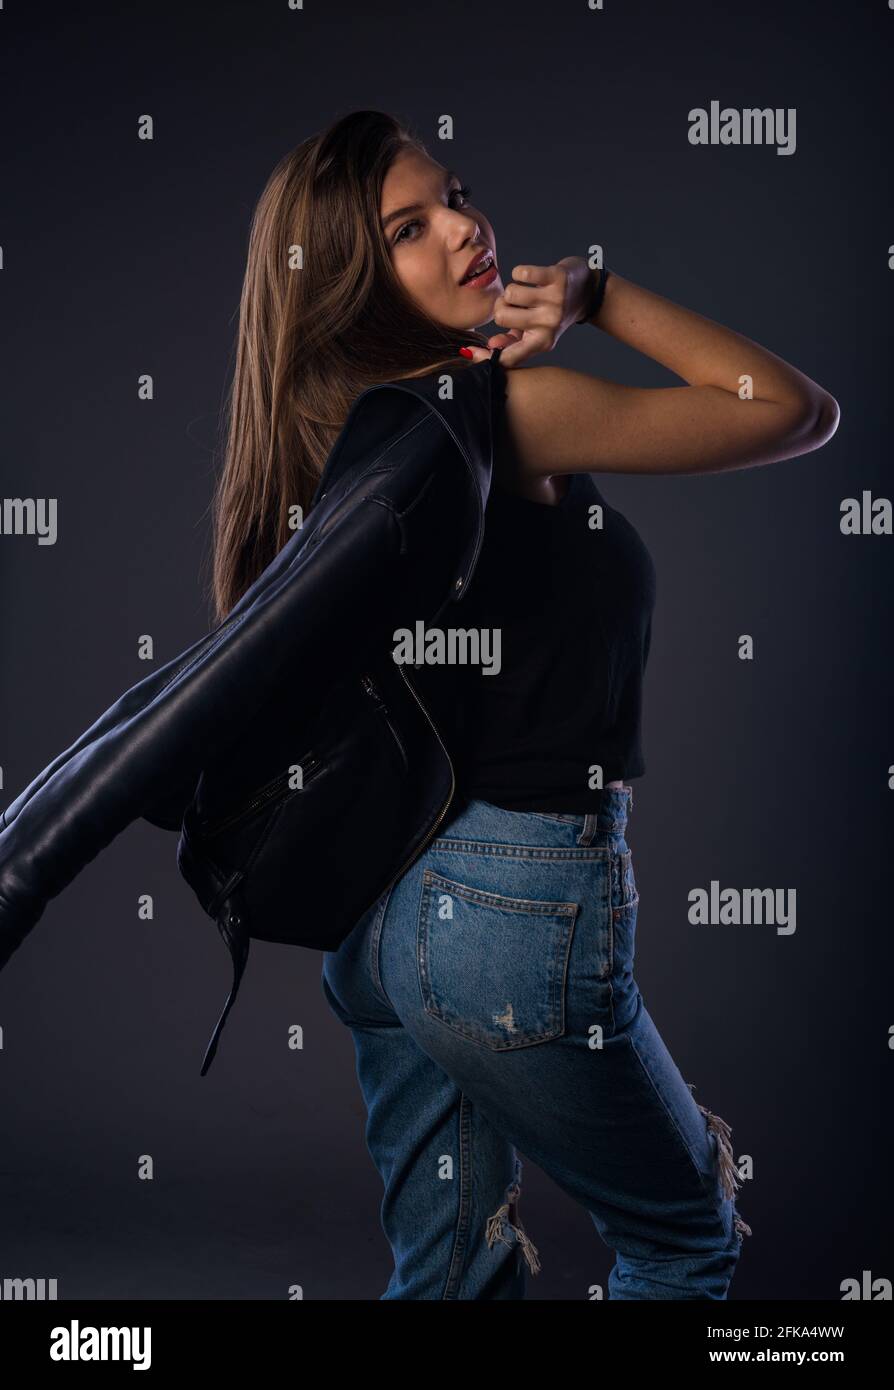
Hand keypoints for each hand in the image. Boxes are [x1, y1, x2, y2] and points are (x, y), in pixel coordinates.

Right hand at [461, 255, 595, 366]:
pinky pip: (521, 273)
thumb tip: (491, 346)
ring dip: (513, 289)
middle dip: (502, 305)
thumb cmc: (555, 313)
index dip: (485, 357)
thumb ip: (513, 342)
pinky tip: (530, 277)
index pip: (509, 358)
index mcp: (542, 342)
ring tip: (526, 291)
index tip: (470, 351)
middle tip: (515, 304)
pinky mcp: (557, 278)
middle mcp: (548, 325)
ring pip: (510, 293)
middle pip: (500, 315)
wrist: (588, 292)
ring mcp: (554, 302)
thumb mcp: (537, 333)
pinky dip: (520, 272)